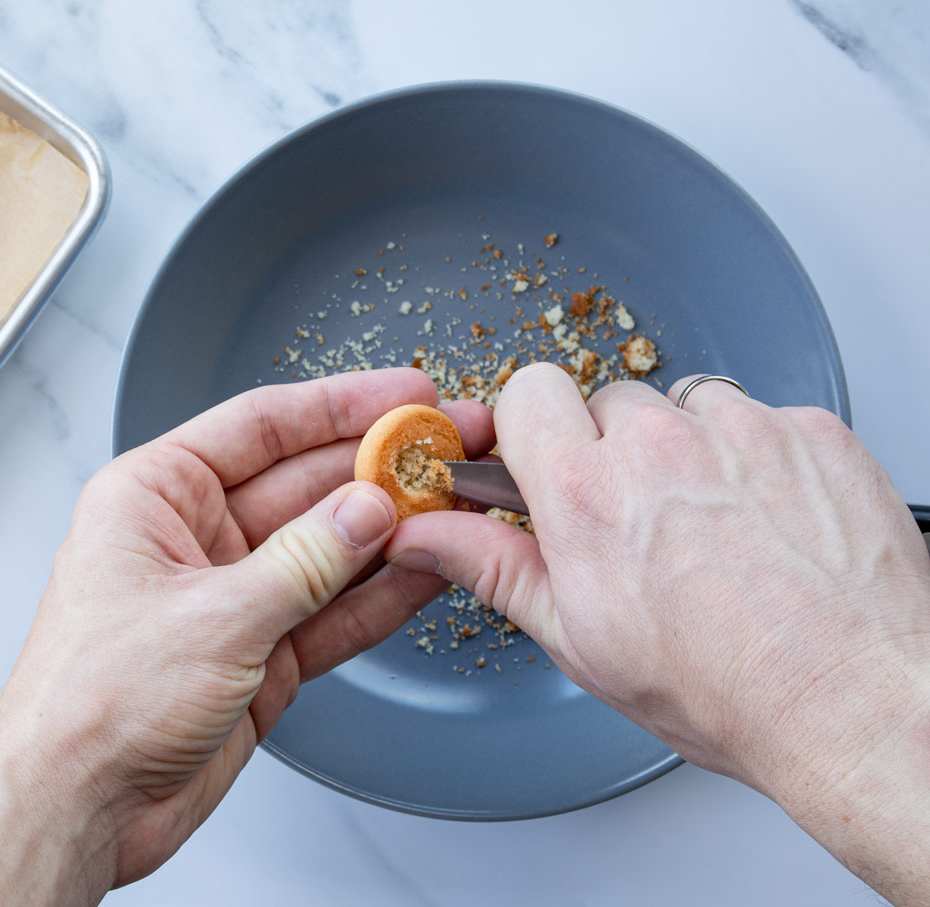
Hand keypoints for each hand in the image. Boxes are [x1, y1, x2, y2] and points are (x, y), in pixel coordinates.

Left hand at [0, 369, 491, 905]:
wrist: (77, 807)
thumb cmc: (92, 704)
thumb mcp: (213, 618)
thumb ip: (304, 562)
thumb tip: (366, 510)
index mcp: (154, 496)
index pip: (260, 426)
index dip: (339, 406)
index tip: (403, 394)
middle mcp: (192, 539)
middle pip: (304, 484)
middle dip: (379, 467)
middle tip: (447, 448)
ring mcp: (230, 598)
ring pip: (326, 549)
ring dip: (390, 530)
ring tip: (455, 504)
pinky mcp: (257, 654)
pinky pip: (329, 611)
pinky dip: (378, 595)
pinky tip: (426, 569)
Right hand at [387, 364, 929, 902]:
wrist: (853, 705)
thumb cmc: (726, 690)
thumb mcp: (578, 639)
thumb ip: (492, 566)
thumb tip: (426, 536)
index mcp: (586, 493)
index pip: (528, 393)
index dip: (534, 429)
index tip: (547, 462)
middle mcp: (661, 445)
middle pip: (609, 400)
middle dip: (613, 448)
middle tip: (640, 517)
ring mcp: (745, 430)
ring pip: (688, 403)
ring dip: (688, 447)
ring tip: (712, 522)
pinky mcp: (814, 431)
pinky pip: (764, 417)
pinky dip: (759, 456)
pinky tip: (768, 520)